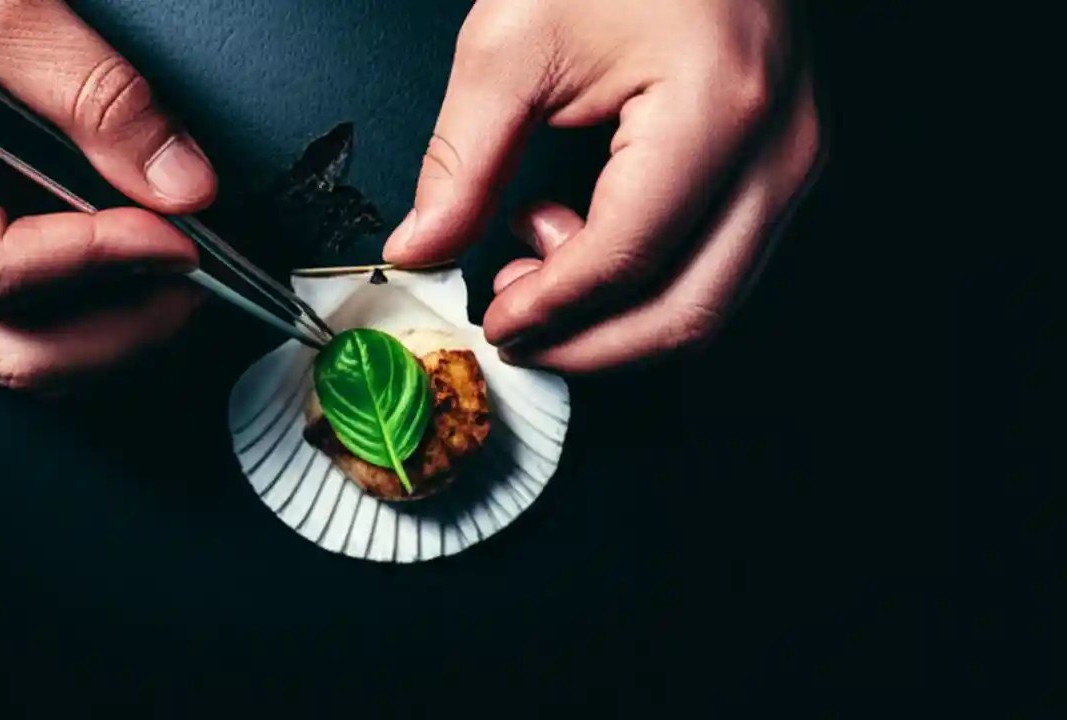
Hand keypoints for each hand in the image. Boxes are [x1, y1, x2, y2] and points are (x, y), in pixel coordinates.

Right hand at [0, 2, 218, 390]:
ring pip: (31, 358)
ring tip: (173, 269)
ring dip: (117, 330)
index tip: (180, 238)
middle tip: (195, 276)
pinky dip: (98, 314)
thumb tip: (182, 187)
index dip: (105, 261)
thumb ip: (94, 94)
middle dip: (124, 327)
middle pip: (18, 352)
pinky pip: (33, 331)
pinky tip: (136, 266)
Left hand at [384, 0, 821, 372]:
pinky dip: (648, 281)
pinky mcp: (784, 164)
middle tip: (516, 327)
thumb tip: (421, 247)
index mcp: (714, 111)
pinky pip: (720, 264)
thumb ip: (462, 160)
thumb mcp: (514, 42)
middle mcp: (778, 151)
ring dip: (617, 318)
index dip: (548, 308)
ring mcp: (794, 162)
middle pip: (686, 314)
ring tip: (540, 258)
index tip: (492, 320)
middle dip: (588, 345)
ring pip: (710, 303)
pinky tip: (586, 232)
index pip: (624, 259)